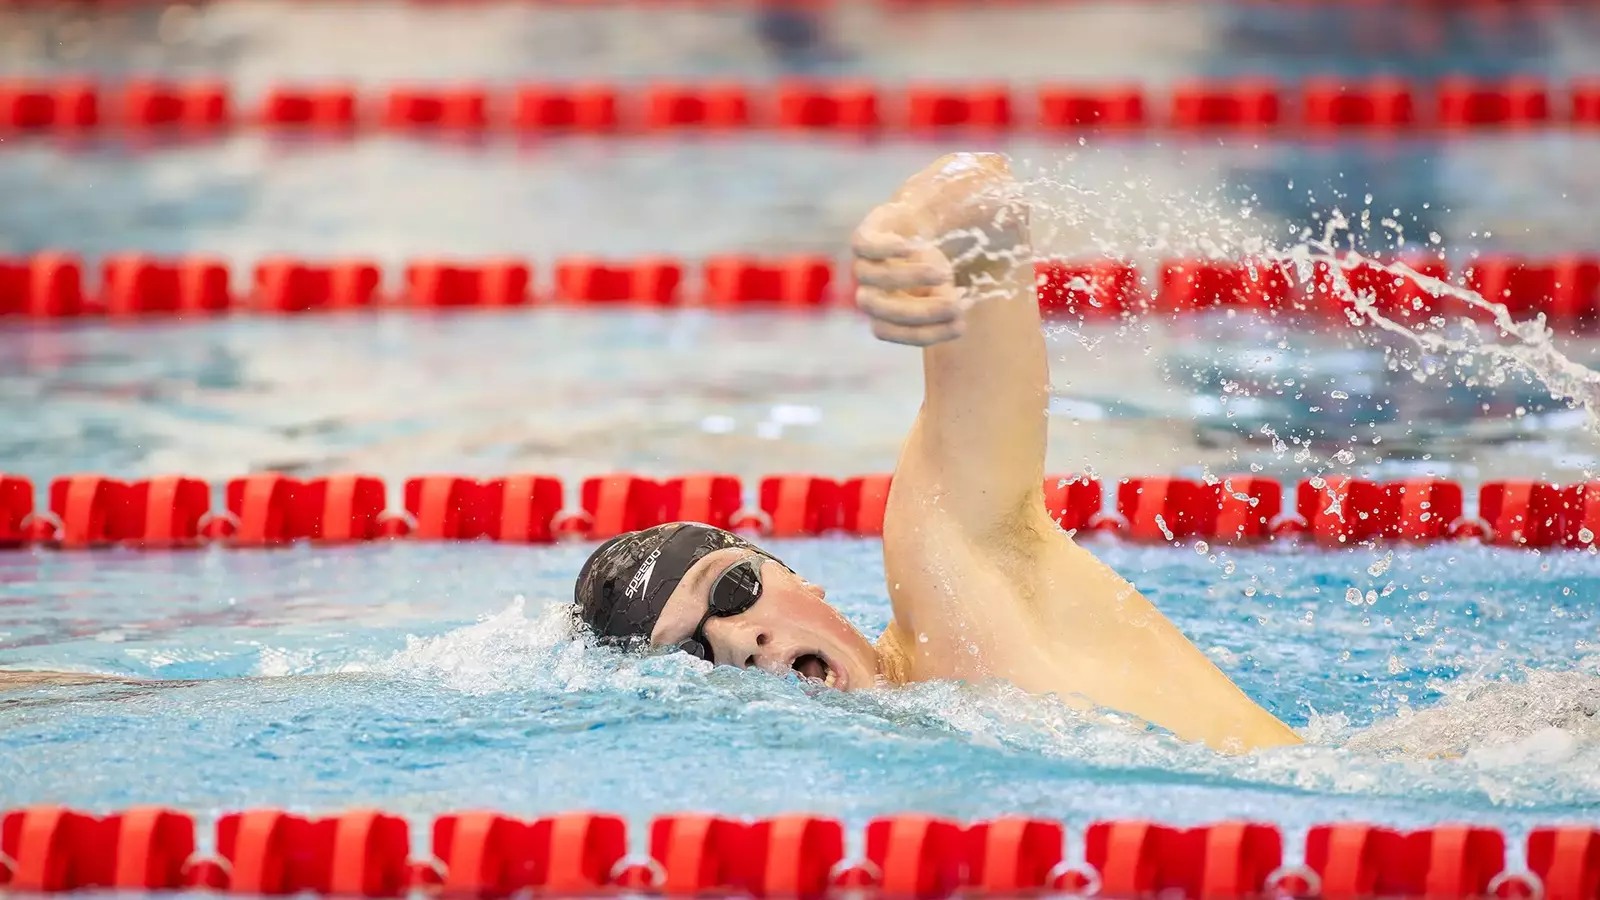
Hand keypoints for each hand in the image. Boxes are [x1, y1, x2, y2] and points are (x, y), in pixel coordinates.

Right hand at [852, 153, 1029, 346]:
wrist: (963, 242)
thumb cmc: (964, 208)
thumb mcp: (975, 185)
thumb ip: (981, 174)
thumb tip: (993, 170)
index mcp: (881, 227)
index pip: (863, 241)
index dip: (882, 247)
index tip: (914, 245)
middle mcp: (868, 263)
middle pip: (870, 279)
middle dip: (908, 279)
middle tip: (948, 273)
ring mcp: (875, 294)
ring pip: (879, 313)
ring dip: (919, 314)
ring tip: (959, 306)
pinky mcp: (889, 320)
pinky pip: (892, 334)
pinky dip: (924, 334)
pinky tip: (958, 326)